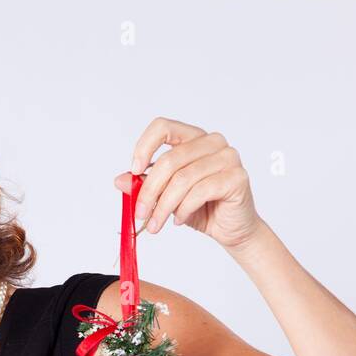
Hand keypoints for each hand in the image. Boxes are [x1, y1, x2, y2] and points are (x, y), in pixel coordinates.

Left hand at [114, 117, 263, 251]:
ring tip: (155, 225)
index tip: (134, 171)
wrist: (231, 229)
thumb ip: (146, 185)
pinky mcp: (237, 177)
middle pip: (170, 160)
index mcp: (194, 138)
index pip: (163, 127)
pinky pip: (200, 192)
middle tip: (140, 214)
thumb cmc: (201, 208)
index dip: (144, 146)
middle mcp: (213, 142)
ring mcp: (228, 157)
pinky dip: (184, 210)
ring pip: (183, 179)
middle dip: (149, 191)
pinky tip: (179, 221)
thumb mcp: (166, 196)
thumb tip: (119, 180)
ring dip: (163, 206)